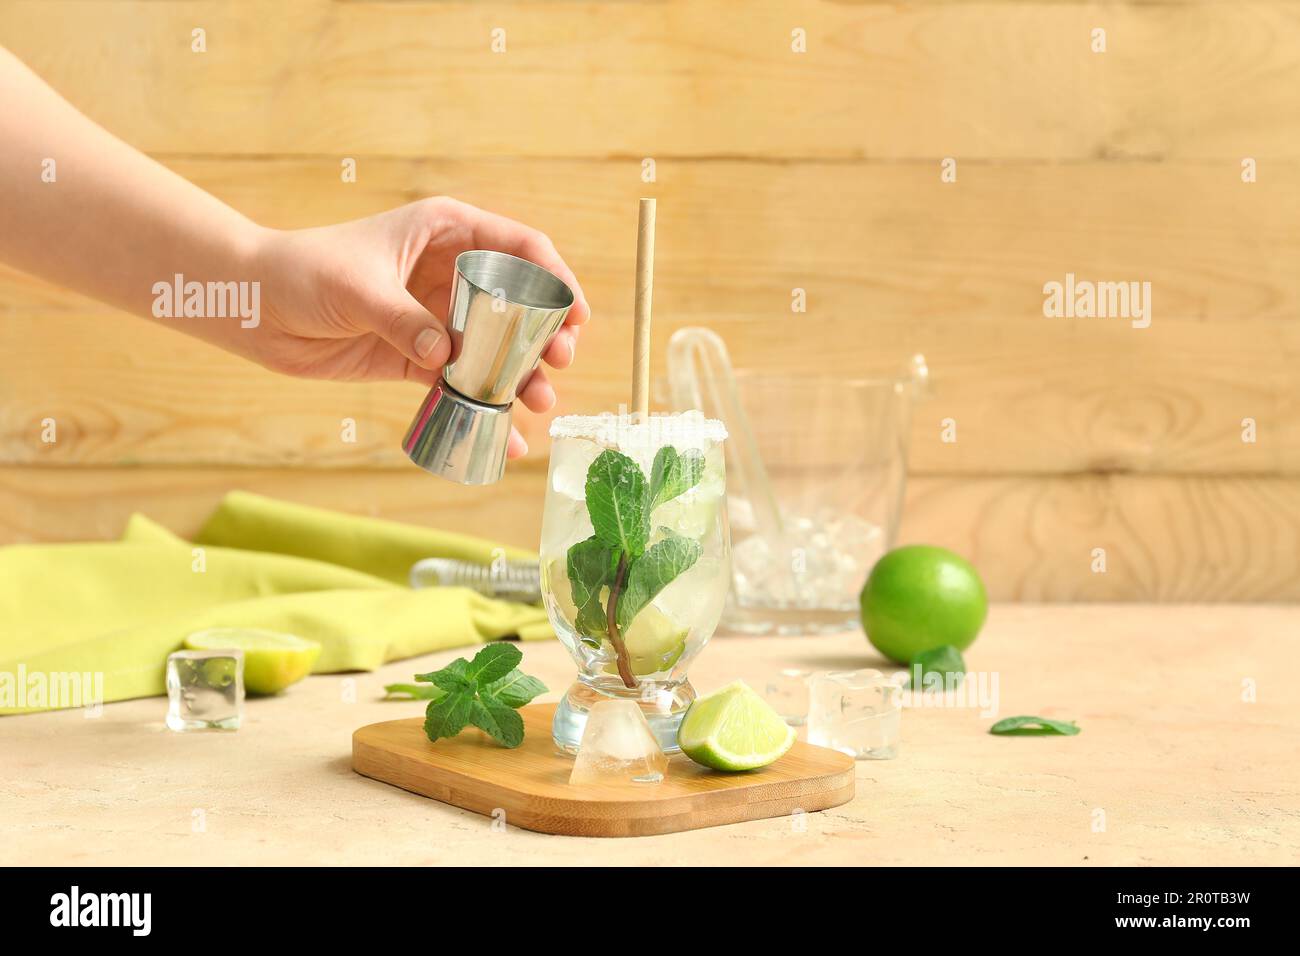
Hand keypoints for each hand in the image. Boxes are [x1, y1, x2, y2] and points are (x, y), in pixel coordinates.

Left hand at [247, 197, 589, 455]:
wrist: (253, 307)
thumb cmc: (301, 272)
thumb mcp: (356, 288)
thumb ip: (404, 320)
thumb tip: (448, 357)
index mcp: (445, 232)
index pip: (519, 248)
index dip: (556, 279)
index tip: (575, 316)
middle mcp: (450, 272)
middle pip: (518, 302)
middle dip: (546, 335)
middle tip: (559, 363)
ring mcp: (436, 316)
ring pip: (495, 346)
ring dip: (520, 376)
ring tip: (539, 403)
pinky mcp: (418, 356)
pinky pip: (461, 382)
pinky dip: (482, 407)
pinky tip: (505, 435)